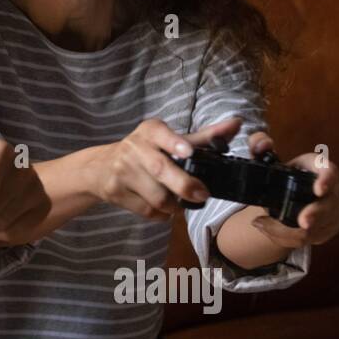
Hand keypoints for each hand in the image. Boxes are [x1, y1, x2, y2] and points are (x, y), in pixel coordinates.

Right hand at [83, 116, 245, 220]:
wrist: (100, 168)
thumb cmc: (144, 152)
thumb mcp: (169, 140)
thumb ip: (204, 137)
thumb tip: (238, 124)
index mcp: (150, 131)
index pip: (161, 133)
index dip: (174, 142)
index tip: (187, 151)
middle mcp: (134, 148)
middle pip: (161, 169)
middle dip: (184, 184)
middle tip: (203, 195)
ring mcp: (122, 171)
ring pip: (157, 196)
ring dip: (174, 205)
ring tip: (178, 202)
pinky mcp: (115, 192)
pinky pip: (147, 210)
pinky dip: (160, 214)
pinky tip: (161, 208)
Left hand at [246, 131, 338, 247]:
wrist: (277, 200)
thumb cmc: (275, 176)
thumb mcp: (262, 160)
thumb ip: (257, 145)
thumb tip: (264, 143)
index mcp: (315, 167)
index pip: (329, 170)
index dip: (327, 179)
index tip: (319, 190)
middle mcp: (330, 189)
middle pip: (329, 204)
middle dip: (316, 215)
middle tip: (303, 224)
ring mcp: (332, 210)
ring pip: (317, 227)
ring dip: (288, 231)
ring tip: (262, 224)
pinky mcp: (329, 228)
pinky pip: (310, 240)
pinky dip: (287, 239)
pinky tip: (271, 231)